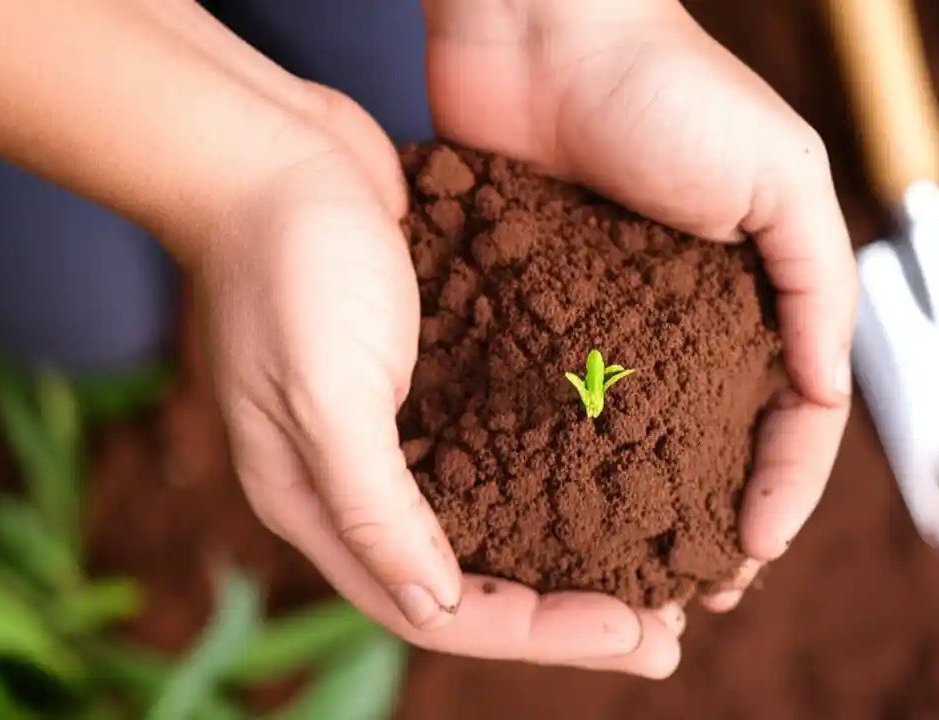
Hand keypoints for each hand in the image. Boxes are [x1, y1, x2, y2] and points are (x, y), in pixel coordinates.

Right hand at [194, 90, 680, 677]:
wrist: (271, 150)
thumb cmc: (286, 264)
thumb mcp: (322, 393)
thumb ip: (371, 506)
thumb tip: (434, 607)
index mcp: (321, 506)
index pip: (440, 609)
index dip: (539, 632)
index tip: (637, 631)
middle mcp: (362, 485)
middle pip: (477, 582)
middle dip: (570, 614)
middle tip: (668, 632)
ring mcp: (398, 432)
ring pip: (496, 522)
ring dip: (569, 551)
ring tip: (655, 564)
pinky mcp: (430, 380)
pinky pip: (501, 449)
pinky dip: (556, 473)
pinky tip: (617, 468)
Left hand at [425, 0, 857, 609]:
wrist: (541, 22)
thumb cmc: (667, 86)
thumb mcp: (780, 176)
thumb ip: (817, 281)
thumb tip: (827, 391)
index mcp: (762, 287)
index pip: (796, 412)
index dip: (786, 487)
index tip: (754, 548)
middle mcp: (693, 312)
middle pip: (719, 439)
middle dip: (717, 515)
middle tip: (697, 591)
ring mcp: (615, 314)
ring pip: (641, 434)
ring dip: (643, 503)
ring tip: (629, 571)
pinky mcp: (540, 303)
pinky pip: (559, 395)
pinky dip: (568, 453)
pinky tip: (554, 503)